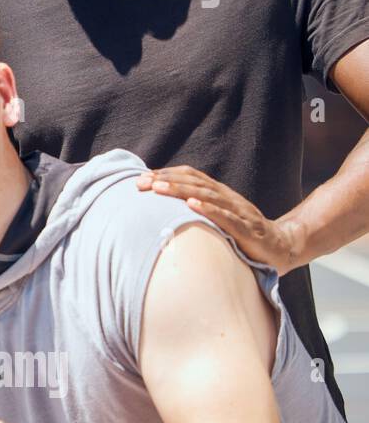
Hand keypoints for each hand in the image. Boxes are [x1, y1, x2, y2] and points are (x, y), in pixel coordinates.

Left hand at [136, 166, 302, 275]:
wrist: (282, 247)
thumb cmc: (244, 234)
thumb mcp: (218, 218)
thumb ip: (198, 210)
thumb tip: (164, 208)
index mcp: (220, 194)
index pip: (191, 176)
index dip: (167, 175)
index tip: (141, 178)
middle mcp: (228, 198)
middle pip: (195, 182)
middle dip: (166, 180)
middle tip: (141, 182)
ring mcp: (239, 213)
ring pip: (208, 196)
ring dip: (181, 191)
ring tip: (159, 188)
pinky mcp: (248, 231)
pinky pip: (228, 218)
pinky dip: (209, 210)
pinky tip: (192, 206)